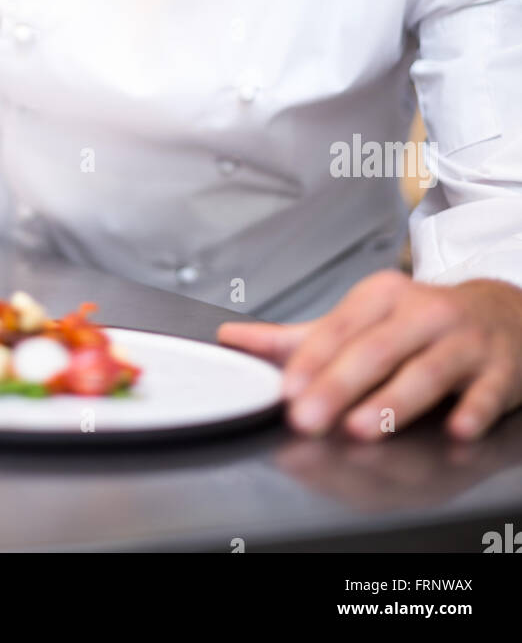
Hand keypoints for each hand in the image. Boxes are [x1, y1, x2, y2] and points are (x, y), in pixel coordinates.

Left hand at [216, 269, 521, 439]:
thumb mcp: (363, 320)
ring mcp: (464, 340)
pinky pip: (486, 392)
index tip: (286, 392)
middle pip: (376, 350)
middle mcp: (422, 312)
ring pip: (427, 370)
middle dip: (338, 385)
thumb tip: (233, 340)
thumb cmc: (421, 323)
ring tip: (362, 428)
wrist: (503, 316)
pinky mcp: (501, 369)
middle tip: (307, 418)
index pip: (339, 328)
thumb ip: (299, 338)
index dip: (311, 361)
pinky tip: (457, 430)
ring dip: (394, 401)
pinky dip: (472, 410)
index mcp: (382, 297)